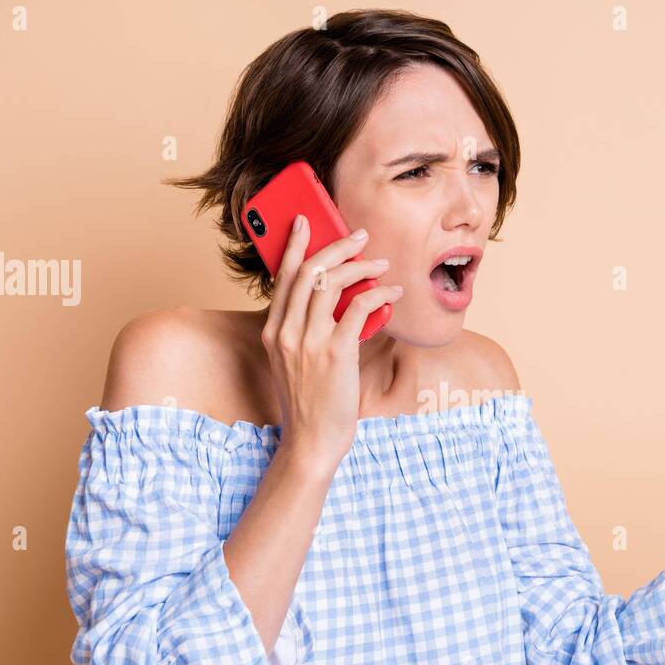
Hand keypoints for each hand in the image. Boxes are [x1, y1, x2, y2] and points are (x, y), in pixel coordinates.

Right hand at [261, 215, 402, 474]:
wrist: (311, 442)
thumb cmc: (310, 405)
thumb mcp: (295, 364)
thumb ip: (306, 332)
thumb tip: (339, 301)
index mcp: (272, 333)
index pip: (282, 278)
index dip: (295, 246)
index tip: (306, 222)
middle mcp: (285, 333)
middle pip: (308, 271)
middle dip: (336, 247)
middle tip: (360, 236)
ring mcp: (308, 342)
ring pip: (332, 283)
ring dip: (361, 267)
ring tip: (381, 264)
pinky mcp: (335, 353)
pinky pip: (358, 307)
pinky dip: (378, 293)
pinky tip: (392, 292)